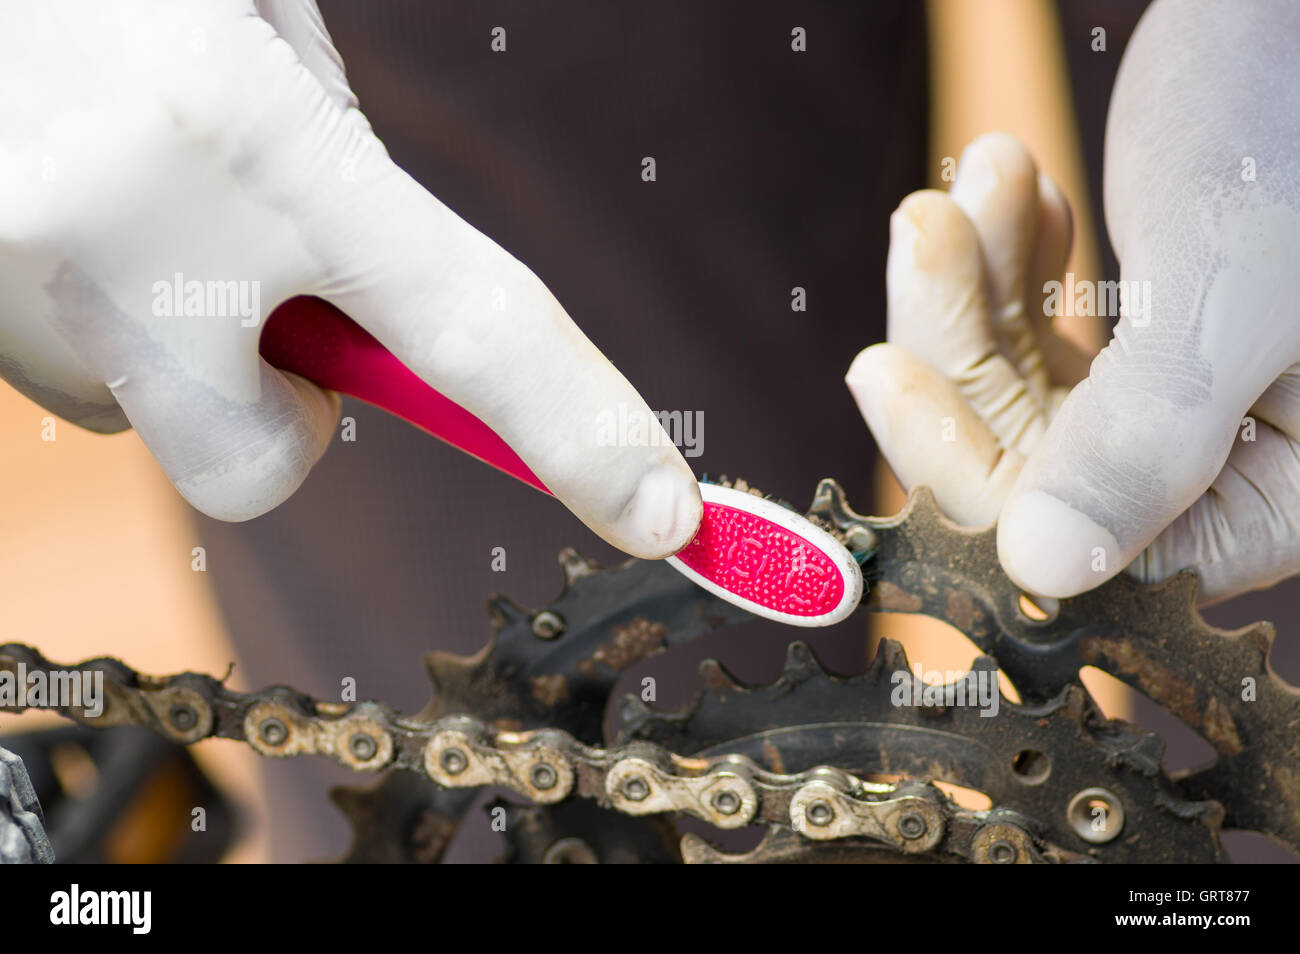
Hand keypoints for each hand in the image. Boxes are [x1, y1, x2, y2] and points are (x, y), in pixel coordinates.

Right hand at [0, 0, 699, 558]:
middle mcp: (118, 230)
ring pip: (148, 410)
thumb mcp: (258, 33)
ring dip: (169, 341)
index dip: (579, 433)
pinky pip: (71, 369)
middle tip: (261, 302)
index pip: (468, 328)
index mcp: (243, 134)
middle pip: (267, 464)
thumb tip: (372, 310)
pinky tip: (55, 194)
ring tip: (118, 190)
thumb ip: (338, 183)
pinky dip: (95, 313)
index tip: (663, 516)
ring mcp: (8, 283)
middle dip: (289, 418)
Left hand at [849, 0, 1299, 604]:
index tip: (888, 376)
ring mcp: (1173, 410)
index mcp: (1277, 495)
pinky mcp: (1138, 349)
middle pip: (1028, 455)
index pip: (1086, 540)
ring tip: (980, 170)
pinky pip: (1037, 330)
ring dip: (976, 278)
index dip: (969, 467)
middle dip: (959, 336)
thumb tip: (1043, 571)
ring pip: (1017, 384)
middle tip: (923, 227)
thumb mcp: (1231, 292)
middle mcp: (1223, 470)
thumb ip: (1144, 437)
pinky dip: (1010, 258)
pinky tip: (1012, 183)